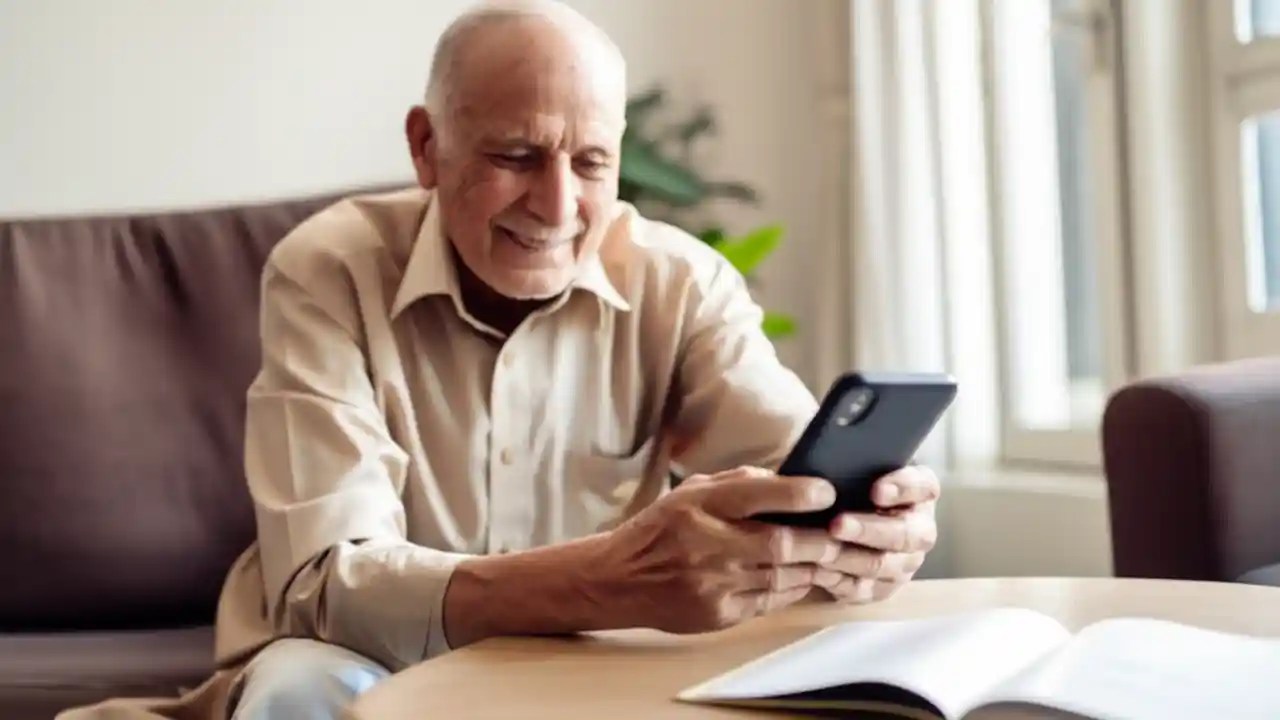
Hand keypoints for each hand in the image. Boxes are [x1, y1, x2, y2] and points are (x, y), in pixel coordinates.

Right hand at [591, 466, 842, 633]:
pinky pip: (772, 601)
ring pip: (784, 576)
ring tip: (834, 553)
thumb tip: (789, 479)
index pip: (757, 495)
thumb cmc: (661, 529)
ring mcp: (714, 584)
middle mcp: (708, 544)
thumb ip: (738, 482)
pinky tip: (804, 575)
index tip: (827, 491)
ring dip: (814, 565)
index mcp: (700, 505)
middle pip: (781, 543)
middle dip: (822, 538)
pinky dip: (794, 587)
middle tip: (847, 530)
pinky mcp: (719, 614)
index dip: (800, 493)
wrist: (619, 580)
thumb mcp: (691, 492)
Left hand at [815, 465, 939, 603]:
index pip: (923, 486)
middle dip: (868, 530)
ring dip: (848, 558)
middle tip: (836, 524)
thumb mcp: (857, 464)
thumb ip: (855, 458)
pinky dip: (838, 581)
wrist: (842, 515)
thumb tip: (834, 448)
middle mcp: (920, 528)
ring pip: (881, 565)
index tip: (876, 489)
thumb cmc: (850, 483)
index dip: (902, 488)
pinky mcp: (883, 588)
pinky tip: (815, 570)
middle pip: (904, 534)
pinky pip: (863, 590)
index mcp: (921, 491)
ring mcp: (904, 562)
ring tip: (818, 550)